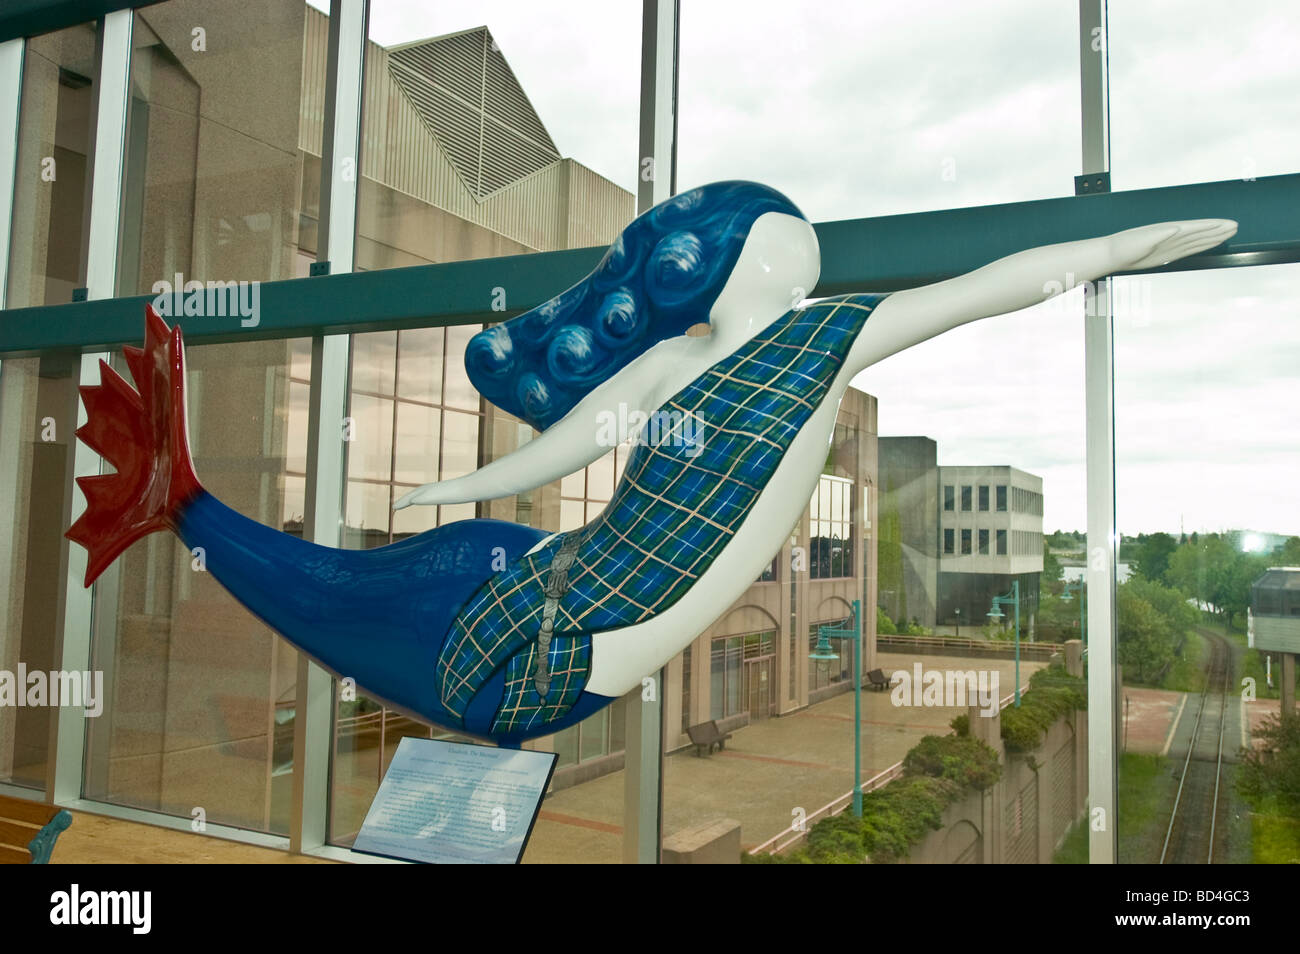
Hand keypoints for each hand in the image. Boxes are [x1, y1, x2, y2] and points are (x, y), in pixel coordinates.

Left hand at [1108, 219, 1236, 271]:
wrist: (1113, 254)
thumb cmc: (1124, 246)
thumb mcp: (1141, 241)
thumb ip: (1158, 235)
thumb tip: (1176, 228)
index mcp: (1169, 232)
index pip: (1197, 228)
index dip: (1213, 226)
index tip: (1229, 224)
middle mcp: (1173, 237)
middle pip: (1200, 232)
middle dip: (1218, 229)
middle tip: (1236, 226)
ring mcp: (1171, 245)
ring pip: (1197, 240)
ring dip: (1212, 236)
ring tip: (1228, 232)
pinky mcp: (1167, 254)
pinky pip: (1189, 249)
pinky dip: (1200, 245)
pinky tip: (1208, 243)